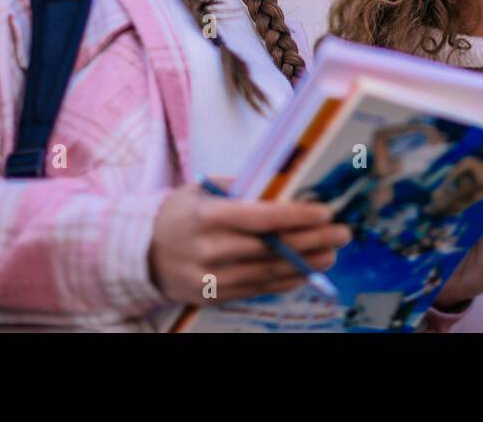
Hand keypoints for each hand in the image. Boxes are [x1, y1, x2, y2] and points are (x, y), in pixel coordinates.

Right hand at [148, 176, 351, 305]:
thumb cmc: (179, 213)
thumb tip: (285, 185)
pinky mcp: (213, 297)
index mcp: (207, 216)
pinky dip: (284, 281)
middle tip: (342, 232)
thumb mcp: (202, 189)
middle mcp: (209, 249)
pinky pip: (257, 290)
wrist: (140, 252)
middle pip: (270, 247)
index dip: (296, 215)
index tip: (325, 211)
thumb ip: (242, 187)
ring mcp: (211, 278)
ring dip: (305, 263)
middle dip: (312, 240)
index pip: (260, 217)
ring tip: (332, 252)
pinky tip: (306, 272)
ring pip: (268, 272)